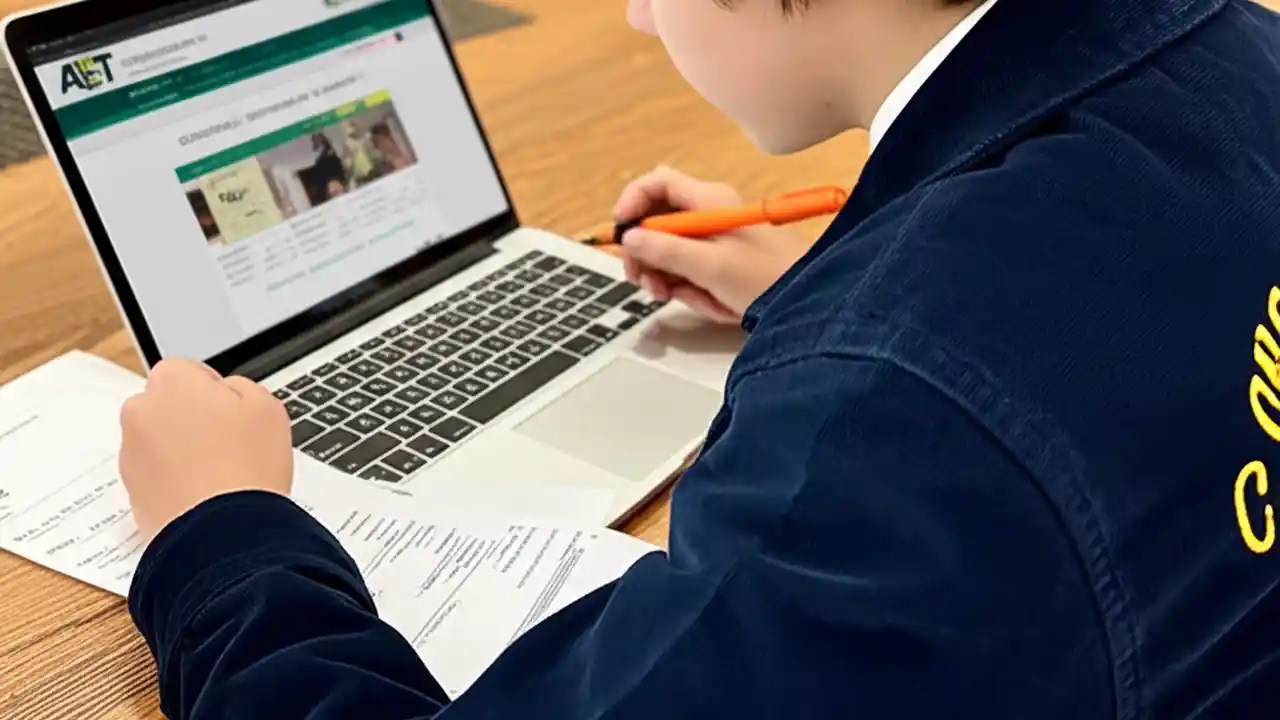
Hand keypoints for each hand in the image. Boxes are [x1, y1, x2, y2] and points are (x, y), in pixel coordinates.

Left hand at [119, 359, 292, 539]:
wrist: (223, 533)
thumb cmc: (247, 467)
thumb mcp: (267, 406)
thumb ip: (241, 386)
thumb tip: (226, 392)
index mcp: (172, 381)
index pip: (189, 371)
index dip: (216, 392)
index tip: (233, 414)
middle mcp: (141, 412)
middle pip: (169, 406)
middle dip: (192, 419)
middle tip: (228, 444)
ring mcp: (132, 453)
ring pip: (159, 442)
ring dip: (182, 451)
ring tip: (219, 476)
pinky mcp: (130, 491)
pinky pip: (155, 476)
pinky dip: (174, 482)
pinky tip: (204, 495)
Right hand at [615, 166, 808, 322]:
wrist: (807, 304)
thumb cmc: (766, 279)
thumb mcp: (709, 266)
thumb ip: (665, 250)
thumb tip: (629, 238)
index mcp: (708, 200)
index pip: (657, 183)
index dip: (632, 202)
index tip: (621, 233)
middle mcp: (709, 213)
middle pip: (657, 222)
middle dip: (646, 254)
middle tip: (645, 282)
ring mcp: (716, 239)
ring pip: (669, 252)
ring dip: (667, 278)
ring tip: (682, 298)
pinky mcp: (722, 263)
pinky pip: (689, 271)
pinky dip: (690, 289)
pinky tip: (709, 304)